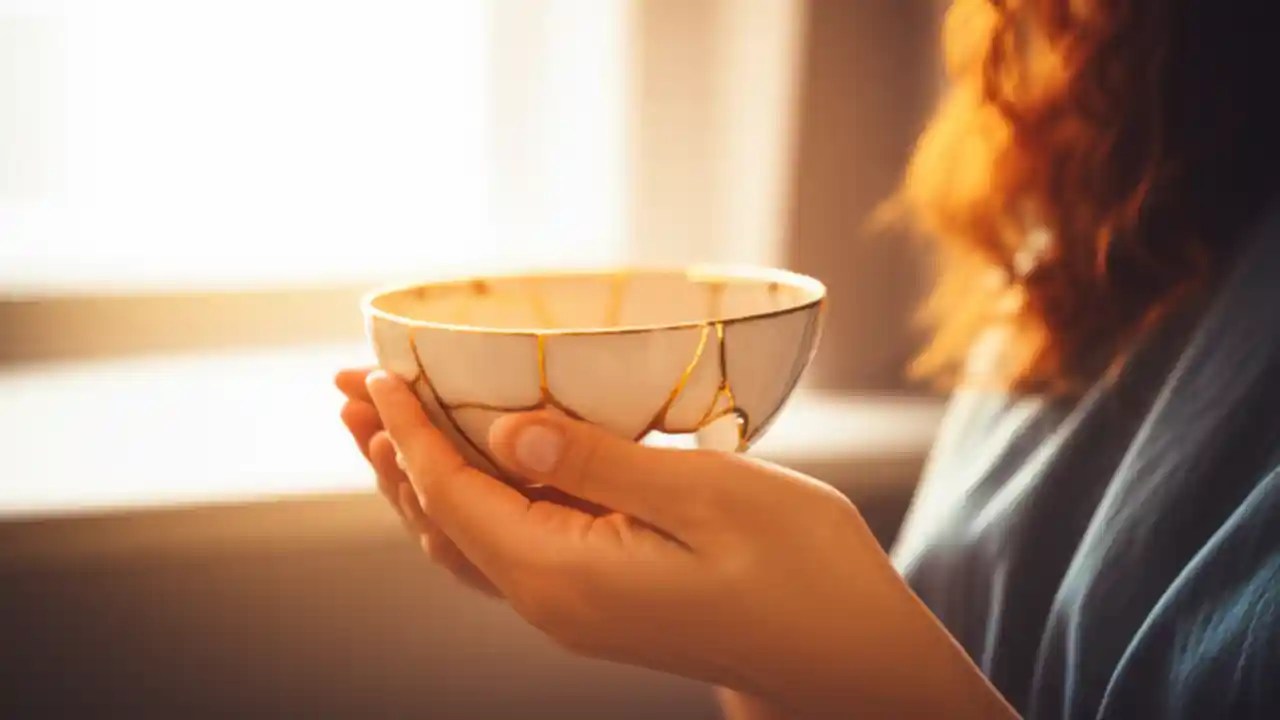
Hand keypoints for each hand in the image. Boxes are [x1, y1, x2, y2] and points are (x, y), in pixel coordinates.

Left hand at [354, 370, 1014, 717]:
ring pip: (467, 537)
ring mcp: (572, 608)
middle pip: (441, 520)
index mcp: (566, 575)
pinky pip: (506, 546)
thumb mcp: (704, 494)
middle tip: (350, 384)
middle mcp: (552, 602)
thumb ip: (596, 462)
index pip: (454, 493)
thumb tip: (506, 432)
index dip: (409, 428)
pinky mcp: (596, 603)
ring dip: (421, 475)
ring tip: (384, 422)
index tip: (379, 369)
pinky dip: (470, 498)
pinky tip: (477, 465)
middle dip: (391, 449)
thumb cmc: (798, 568)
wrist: (846, 655)